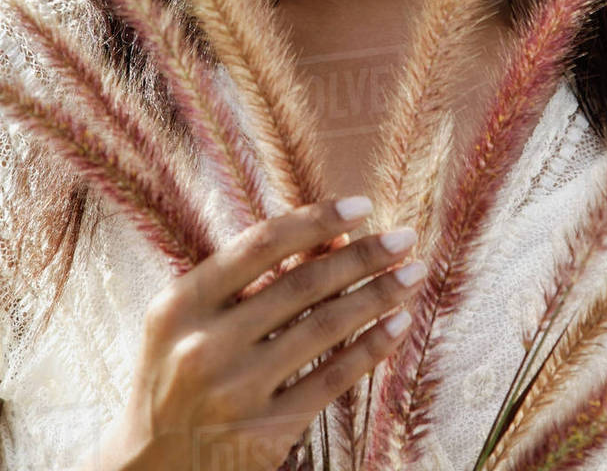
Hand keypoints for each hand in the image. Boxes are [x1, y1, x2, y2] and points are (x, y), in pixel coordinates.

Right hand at [104, 197, 424, 469]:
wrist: (149, 467)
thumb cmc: (177, 373)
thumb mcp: (193, 317)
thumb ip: (253, 277)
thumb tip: (335, 237)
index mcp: (183, 303)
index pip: (263, 244)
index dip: (318, 220)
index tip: (362, 205)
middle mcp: (206, 344)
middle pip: (303, 283)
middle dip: (363, 255)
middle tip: (405, 237)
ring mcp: (236, 391)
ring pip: (325, 327)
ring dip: (378, 295)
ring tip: (413, 273)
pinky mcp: (265, 432)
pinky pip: (332, 379)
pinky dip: (371, 347)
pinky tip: (398, 323)